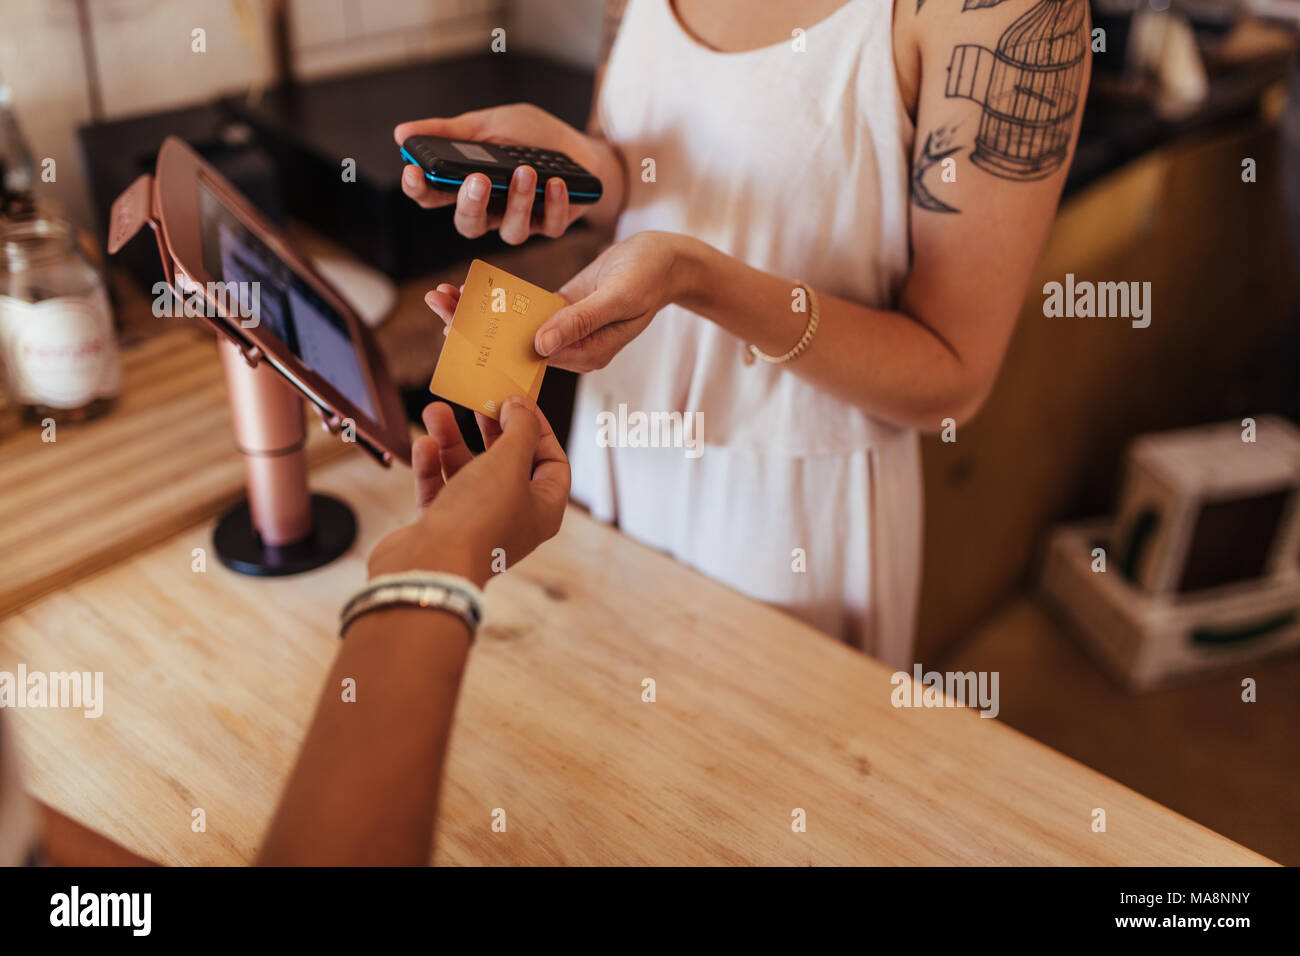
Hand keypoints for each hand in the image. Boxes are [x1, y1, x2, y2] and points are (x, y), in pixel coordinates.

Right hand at [366, 399, 570, 586]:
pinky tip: (423, 444)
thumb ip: (519, 428)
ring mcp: (476, 524)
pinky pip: (440, 489)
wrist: (429, 567)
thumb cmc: (479, 517)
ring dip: (452, 440)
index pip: (552, 463)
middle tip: (479, 401)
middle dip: (491, 429)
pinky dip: (432, 466)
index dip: (540, 429)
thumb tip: (521, 406)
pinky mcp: (442, 528)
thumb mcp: (509, 462)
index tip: (518, 402)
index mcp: (543, 510)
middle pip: (507, 464)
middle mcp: (513, 518)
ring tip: (435, 411)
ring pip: (468, 472)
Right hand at [394, 104, 613, 245]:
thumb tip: (402, 132)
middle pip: (468, 224)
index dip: (419, 189)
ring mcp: (521, 220)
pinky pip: (549, 226)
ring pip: (510, 232)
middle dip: (470, 205)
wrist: (581, 147)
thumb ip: (451, 132)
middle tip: (478, 180)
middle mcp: (491, 209)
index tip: (414, 172)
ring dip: (518, 202)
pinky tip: (556, 182)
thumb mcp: (490, 124)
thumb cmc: (531, 136)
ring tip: (526, 172)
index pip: (433, 196)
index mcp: (467, 184)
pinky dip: (554, 203)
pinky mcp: (551, 225)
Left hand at [423, 232, 692, 372]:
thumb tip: (539, 345)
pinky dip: (500, 300)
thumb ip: (579, 320)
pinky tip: (472, 290)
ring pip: (514, 326)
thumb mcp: (617, 297)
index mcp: (587, 355)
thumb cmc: (651, 275)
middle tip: (438, 308)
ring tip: (442, 296)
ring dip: (481, 312)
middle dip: (475, 328)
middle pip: (514, 344)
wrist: (670, 258)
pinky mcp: (564, 308)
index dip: (490, 346)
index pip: (530, 357)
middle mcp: (573, 348)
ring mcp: (567, 328)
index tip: (456, 332)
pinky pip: (526, 308)